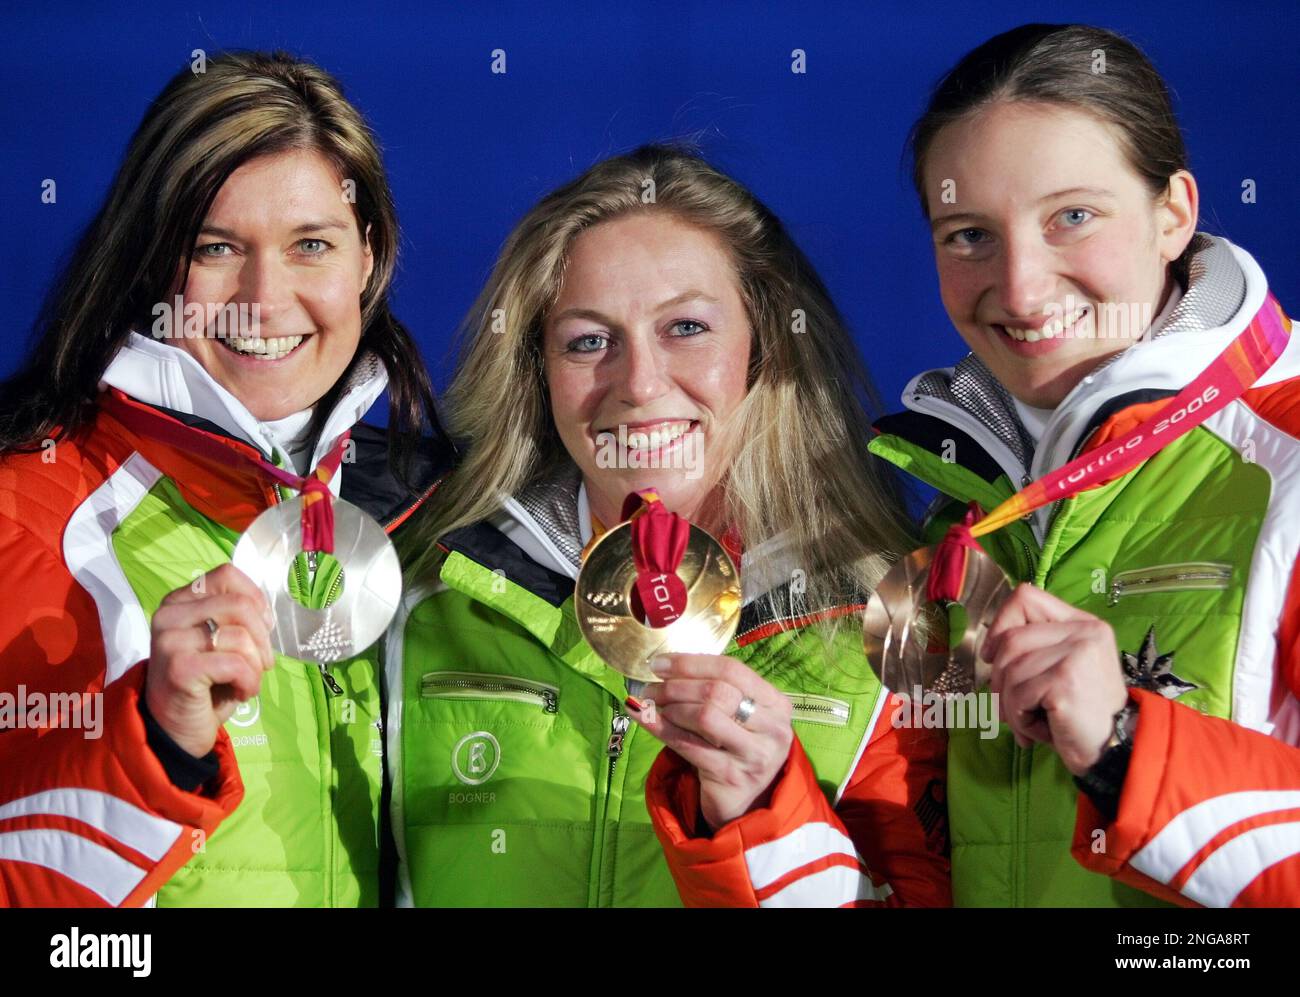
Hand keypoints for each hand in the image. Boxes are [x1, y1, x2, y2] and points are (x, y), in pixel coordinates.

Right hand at [146, 563, 275, 757]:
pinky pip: (237, 664)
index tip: (262, 627)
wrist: (174, 730)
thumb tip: (267, 612)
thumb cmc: (206, 684)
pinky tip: (240, 694)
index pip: (227, 575)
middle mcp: (169, 615)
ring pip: (241, 636)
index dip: (256, 599)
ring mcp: (171, 640)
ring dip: (256, 666)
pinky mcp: (180, 668)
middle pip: (241, 605)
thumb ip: (237, 618)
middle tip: (261, 663)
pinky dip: (250, 682)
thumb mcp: (222, 642)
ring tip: (245, 682)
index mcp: (180, 601)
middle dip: (263, 638)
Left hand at [631, 653, 792, 829]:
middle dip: (676, 686)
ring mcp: (753, 754)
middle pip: (717, 692)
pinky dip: (660, 728)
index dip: (691, 663)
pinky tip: (644, 718)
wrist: (747, 801)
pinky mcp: (730, 776)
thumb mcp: (740, 716)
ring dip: (671, 707)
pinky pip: (688, 745)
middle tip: (651, 687)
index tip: (659, 663)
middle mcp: (772, 728)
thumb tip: (665, 666)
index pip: (732, 670)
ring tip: (653, 704)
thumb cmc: (737, 747)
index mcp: (777, 704)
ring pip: (704, 716)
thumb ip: (715, 690)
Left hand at [982, 583, 1128, 775]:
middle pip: (1010, 640)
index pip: (1025, 597)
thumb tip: (988, 650)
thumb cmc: (1079, 713)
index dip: (1000, 625)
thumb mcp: (1059, 669)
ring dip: (1009, 704)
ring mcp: (1077, 653)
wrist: (1114, 750)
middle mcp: (1084, 632)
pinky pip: (1017, 695)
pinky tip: (1043, 729)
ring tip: (1032, 720)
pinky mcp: (1065, 679)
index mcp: (1083, 623)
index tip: (993, 655)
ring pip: (1009, 669)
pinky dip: (1020, 719)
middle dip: (999, 679)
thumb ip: (1033, 648)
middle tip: (1012, 707)